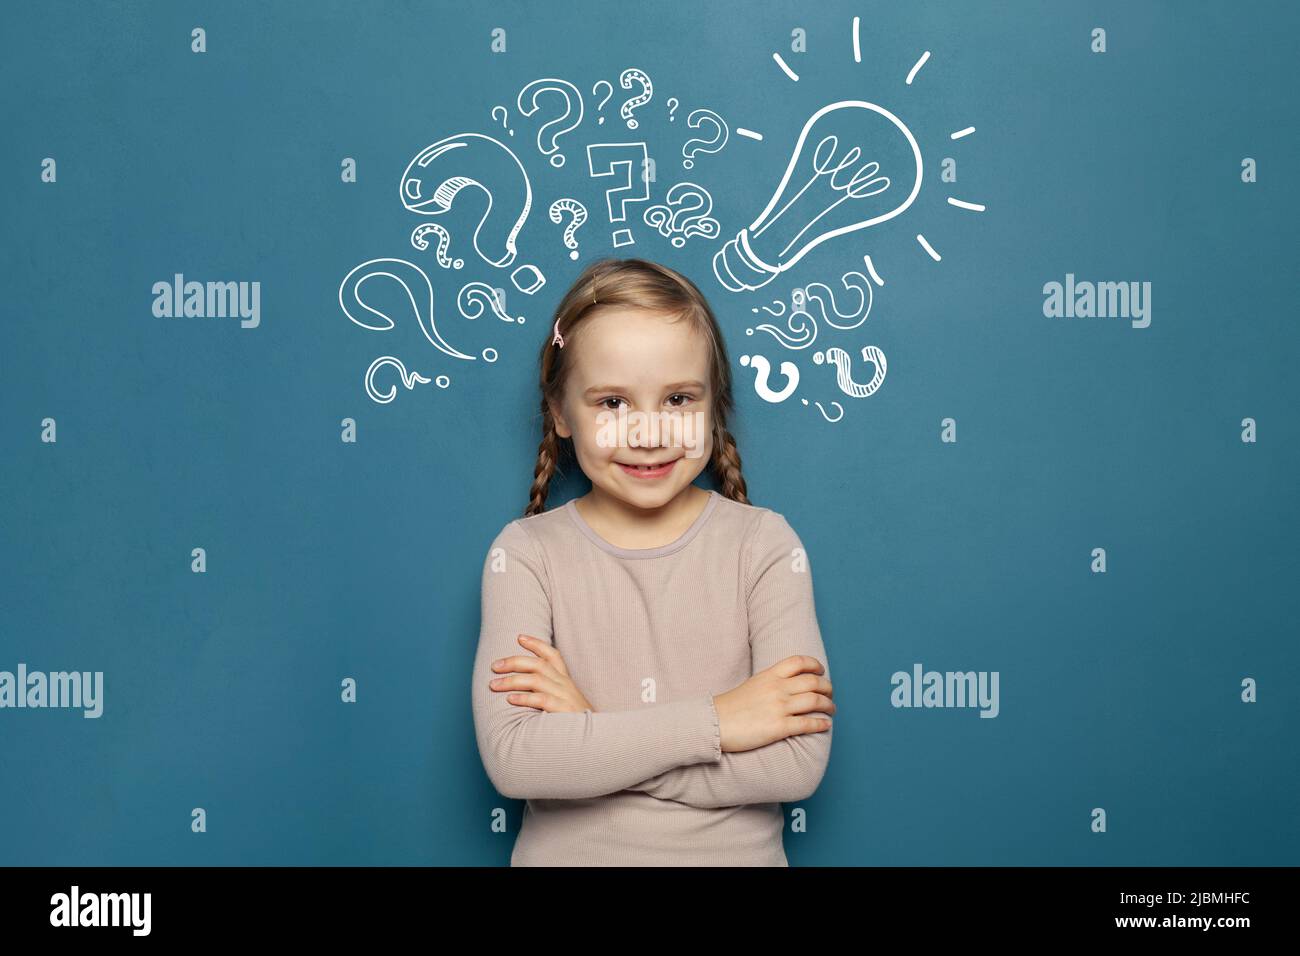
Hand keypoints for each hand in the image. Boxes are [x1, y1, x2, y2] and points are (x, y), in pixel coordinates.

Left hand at [489, 634, 594, 713]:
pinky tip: (510, 699)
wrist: (596, 740)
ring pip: (537, 680)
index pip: (553, 655)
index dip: (536, 644)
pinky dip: (524, 698)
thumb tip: (522, 687)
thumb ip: (549, 692)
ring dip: (512, 681)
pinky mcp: (564, 711)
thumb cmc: (573, 723)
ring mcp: (566, 697)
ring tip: (494, 685)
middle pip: (539, 664)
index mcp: (565, 681)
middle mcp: (565, 685)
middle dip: (514, 662)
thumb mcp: (565, 701)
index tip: (519, 637)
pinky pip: (542, 700)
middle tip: (494, 666)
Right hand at [711, 655, 833, 752]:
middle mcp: (777, 688)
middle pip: (813, 681)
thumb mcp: (752, 685)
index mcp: (769, 675)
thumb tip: (787, 686)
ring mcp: (779, 707)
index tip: (821, 671)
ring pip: (815, 701)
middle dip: (827, 688)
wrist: (713, 723)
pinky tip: (825, 725)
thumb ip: (770, 682)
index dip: (815, 665)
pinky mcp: (779, 727)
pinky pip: (808, 723)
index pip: (799, 662)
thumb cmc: (730, 707)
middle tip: (830, 694)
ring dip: (828, 705)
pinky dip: (821, 724)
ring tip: (831, 710)